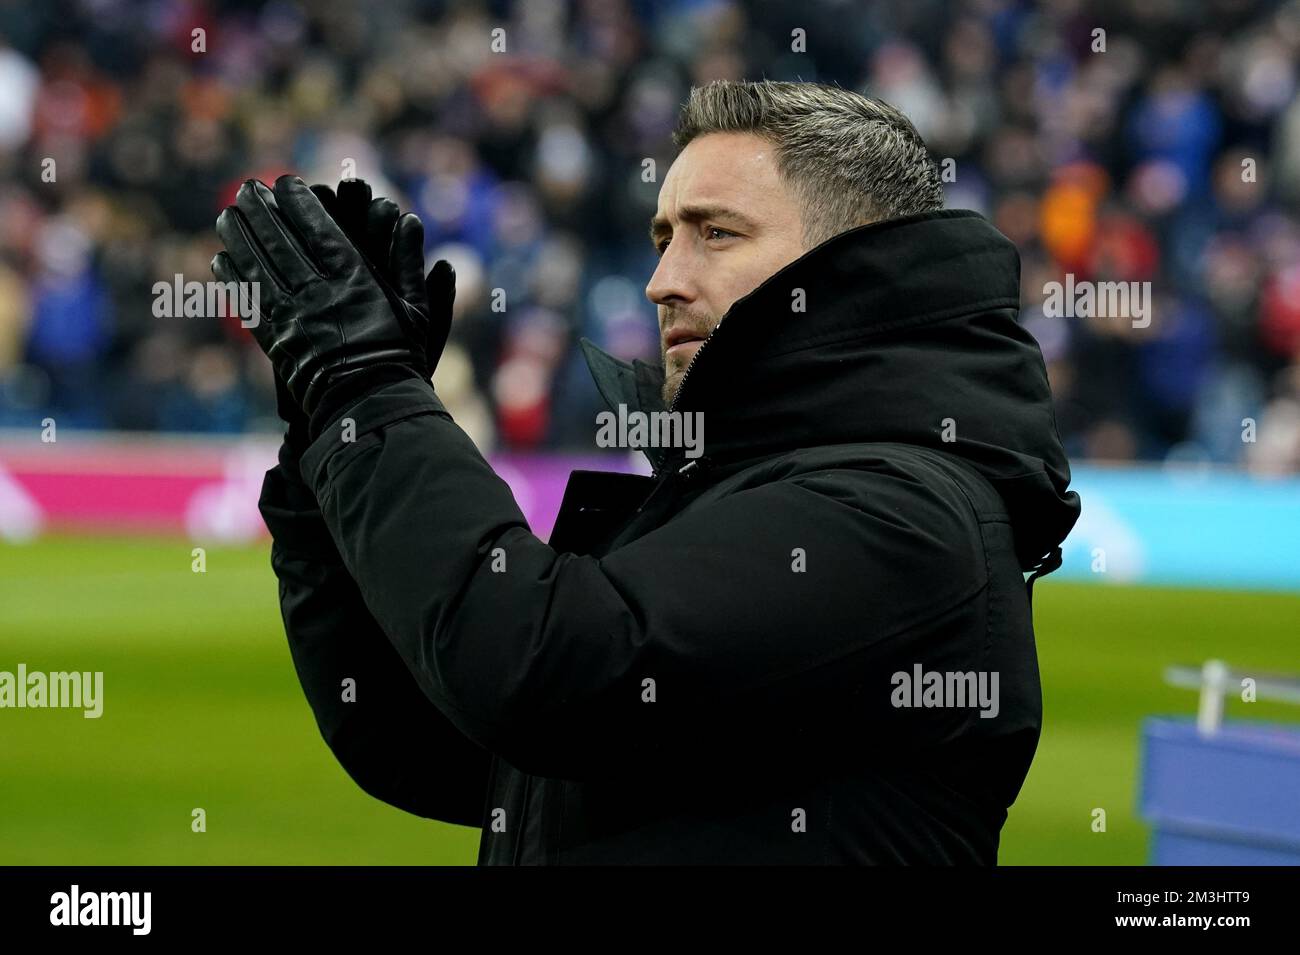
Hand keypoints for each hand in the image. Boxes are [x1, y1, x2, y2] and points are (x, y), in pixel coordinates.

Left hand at [212, 175, 450, 414]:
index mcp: (355, 280)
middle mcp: (319, 292)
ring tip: (226, 215)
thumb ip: (409, 262)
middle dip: (260, 210)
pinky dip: (232, 278)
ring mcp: (293, 316)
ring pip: (257, 266)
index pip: (319, 229)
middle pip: (280, 241)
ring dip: (238, 237)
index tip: (285, 183)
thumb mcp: (416, 309)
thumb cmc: (400, 355)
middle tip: (246, 188)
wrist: (371, 404)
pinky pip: (248, 302)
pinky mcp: (277, 341)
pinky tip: (221, 259)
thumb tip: (410, 219)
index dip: (299, 203)